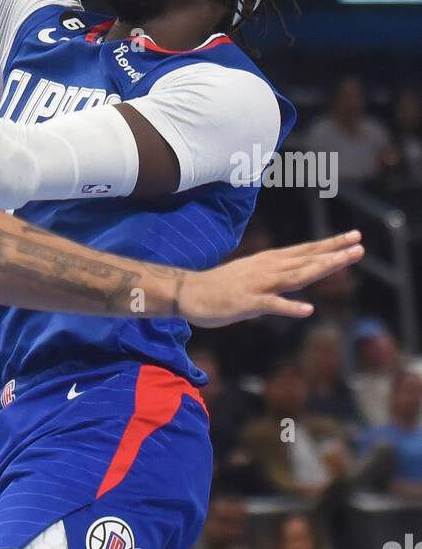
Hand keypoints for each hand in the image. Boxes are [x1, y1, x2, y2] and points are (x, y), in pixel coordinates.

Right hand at [180, 230, 363, 327]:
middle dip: (334, 253)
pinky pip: (272, 305)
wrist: (190, 292)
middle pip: (307, 260)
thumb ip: (275, 279)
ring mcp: (259, 284)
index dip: (331, 245)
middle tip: (359, 245)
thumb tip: (293, 281)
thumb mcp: (253, 278)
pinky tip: (307, 310)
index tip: (354, 238)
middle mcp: (268, 269)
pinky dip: (290, 307)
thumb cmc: (222, 287)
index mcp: (270, 262)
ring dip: (320, 269)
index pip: (306, 251)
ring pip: (295, 276)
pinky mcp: (248, 302)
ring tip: (342, 262)